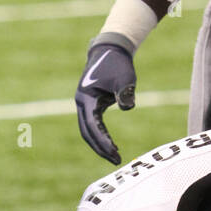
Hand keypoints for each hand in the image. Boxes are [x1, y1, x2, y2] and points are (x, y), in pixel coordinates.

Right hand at [75, 38, 135, 164]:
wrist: (111, 50)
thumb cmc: (118, 64)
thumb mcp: (125, 78)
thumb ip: (125, 93)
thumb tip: (127, 108)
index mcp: (86, 97)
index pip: (93, 125)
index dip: (103, 140)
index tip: (115, 152)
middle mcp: (82, 103)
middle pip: (87, 132)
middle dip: (100, 148)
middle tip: (116, 160)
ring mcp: (85, 104)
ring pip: (88, 130)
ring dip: (99, 144)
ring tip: (115, 157)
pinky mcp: (91, 104)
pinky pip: (93, 125)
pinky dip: (101, 136)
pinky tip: (111, 145)